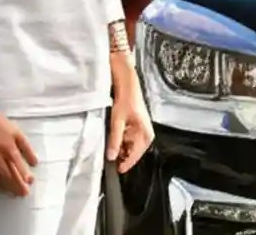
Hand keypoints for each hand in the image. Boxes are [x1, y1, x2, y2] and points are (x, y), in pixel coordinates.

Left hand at [108, 57, 153, 172]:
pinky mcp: (134, 128)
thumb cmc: (126, 101)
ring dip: (119, 147)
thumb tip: (111, 156)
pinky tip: (112, 137)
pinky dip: (119, 140)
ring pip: (128, 146)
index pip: (136, 156)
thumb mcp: (118, 122)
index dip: (126, 164)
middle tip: (109, 155)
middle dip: (121, 154)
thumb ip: (114, 140)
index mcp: (146, 135)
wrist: (127, 86)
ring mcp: (139, 132)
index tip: (116, 170)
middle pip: (132, 152)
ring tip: (109, 143)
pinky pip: (127, 139)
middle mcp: (145, 135)